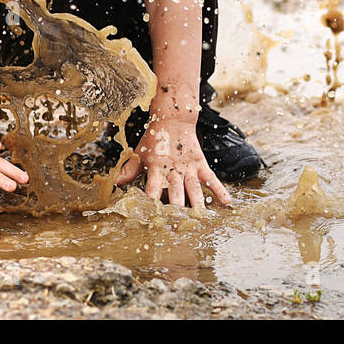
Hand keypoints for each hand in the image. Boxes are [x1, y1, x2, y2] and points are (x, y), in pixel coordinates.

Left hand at [114, 114, 231, 208]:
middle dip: (176, 208)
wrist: (173, 119)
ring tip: (199, 218)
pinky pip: (211, 179)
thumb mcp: (139, 153)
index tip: (151, 216)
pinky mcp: (200, 164)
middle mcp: (173, 169)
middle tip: (177, 224)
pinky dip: (219, 190)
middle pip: (176, 192)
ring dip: (196, 204)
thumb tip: (115, 183)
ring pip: (193, 188)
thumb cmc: (154, 139)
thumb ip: (129, 170)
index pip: (153, 187)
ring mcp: (189, 168)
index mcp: (156, 167)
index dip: (152, 201)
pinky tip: (227, 203)